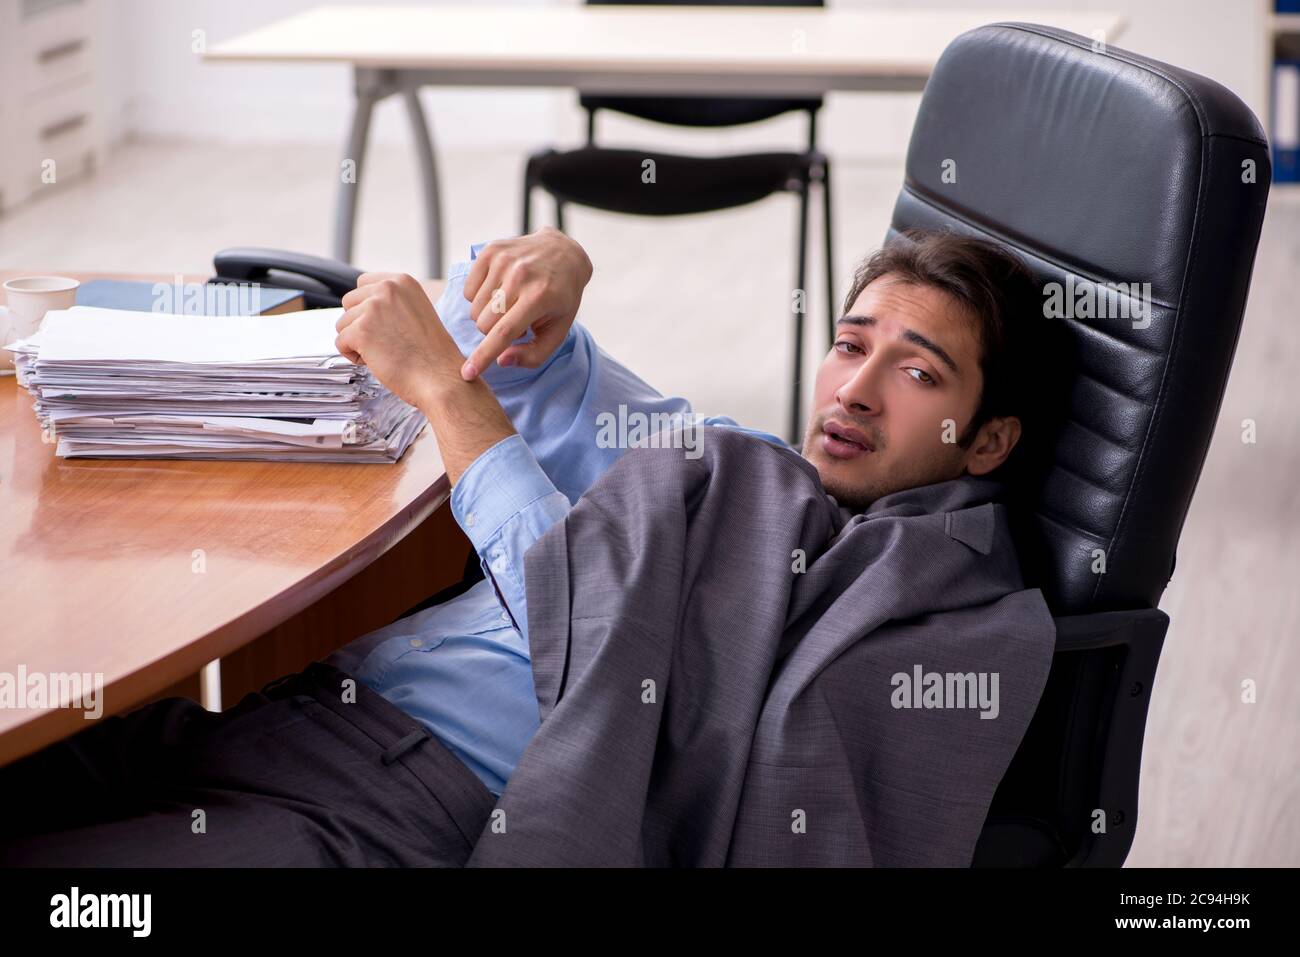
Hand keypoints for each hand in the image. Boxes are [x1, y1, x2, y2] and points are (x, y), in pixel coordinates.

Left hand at [336, 273, 462, 408]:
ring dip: (357, 341)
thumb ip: (391, 302)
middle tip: (385, 341)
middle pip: (349, 302)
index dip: (367, 308)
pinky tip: (377, 361)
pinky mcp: (361, 330)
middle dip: (359, 323)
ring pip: (342, 324)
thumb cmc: (431, 354)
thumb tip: (362, 305)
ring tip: (384, 352)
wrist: (440, 378)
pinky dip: (353, 356)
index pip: (363, 283)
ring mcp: (373, 308)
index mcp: (402, 281)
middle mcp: (387, 288)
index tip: (382, 325)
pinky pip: (340, 342)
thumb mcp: (415, 312)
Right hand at [460, 226, 592, 379]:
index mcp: (539, 298)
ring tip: (510, 305)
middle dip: (494, 332)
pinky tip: (499, 292)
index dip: (483, 357)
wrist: (563, 254)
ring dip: (489, 315)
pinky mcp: (490, 252)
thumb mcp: (558, 331)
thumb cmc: (560, 299)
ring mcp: (503, 261)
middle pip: (484, 324)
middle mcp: (519, 276)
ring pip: (474, 310)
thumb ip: (533, 355)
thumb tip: (501, 360)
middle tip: (515, 322)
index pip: (502, 333)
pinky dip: (480, 298)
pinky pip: (468, 291)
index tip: (467, 374)